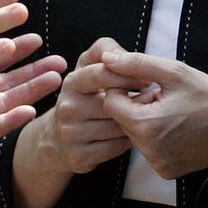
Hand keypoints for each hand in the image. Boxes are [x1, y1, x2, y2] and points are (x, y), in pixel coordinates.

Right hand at [27, 37, 135, 177]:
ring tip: (139, 118)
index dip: (128, 76)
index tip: (146, 81)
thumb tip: (122, 54)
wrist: (57, 139)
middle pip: (114, 104)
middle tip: (150, 102)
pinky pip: (116, 148)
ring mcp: (71, 134)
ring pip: (118, 128)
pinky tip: (127, 135)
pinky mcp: (78, 157)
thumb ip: (104, 50)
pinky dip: (126, 142)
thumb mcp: (86, 67)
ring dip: (134, 124)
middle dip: (136, 103)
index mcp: (71, 83)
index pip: (101, 73)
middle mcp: (67, 108)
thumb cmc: (83, 97)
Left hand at [98, 42, 207, 179]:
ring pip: (134, 135)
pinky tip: (176, 129)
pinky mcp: (166, 171)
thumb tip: (106, 58)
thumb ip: (136, 63)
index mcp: (147, 124)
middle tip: (164, 98)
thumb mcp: (175, 72)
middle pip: (121, 121)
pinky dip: (156, 138)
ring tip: (172, 113)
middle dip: (136, 106)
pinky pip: (148, 150)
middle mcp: (148, 149)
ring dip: (145, 122)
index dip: (124, 90)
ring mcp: (157, 163)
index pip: (110, 103)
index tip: (146, 86)